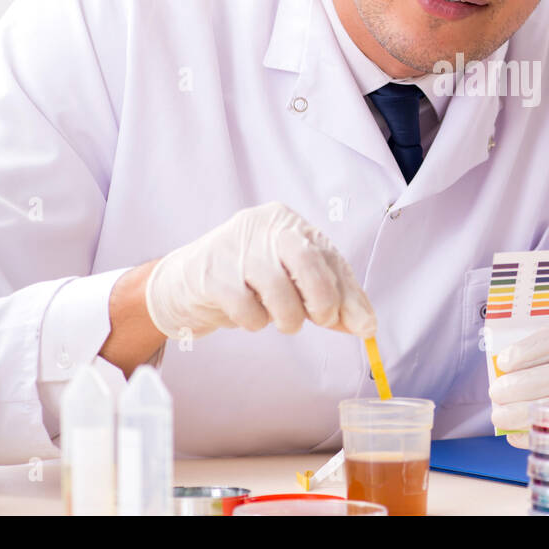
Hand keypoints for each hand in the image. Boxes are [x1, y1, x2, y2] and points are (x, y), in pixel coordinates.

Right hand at [144, 203, 375, 339]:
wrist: (183, 285)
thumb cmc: (247, 282)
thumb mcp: (292, 284)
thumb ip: (329, 300)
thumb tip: (366, 325)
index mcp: (287, 223)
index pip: (329, 256)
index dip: (350, 294)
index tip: (365, 325)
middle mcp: (263, 226)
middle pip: (308, 261)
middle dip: (322, 300)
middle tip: (321, 320)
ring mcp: (235, 247)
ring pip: (279, 290)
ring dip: (287, 318)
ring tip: (277, 319)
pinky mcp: (211, 274)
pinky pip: (247, 309)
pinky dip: (254, 322)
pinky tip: (246, 314)